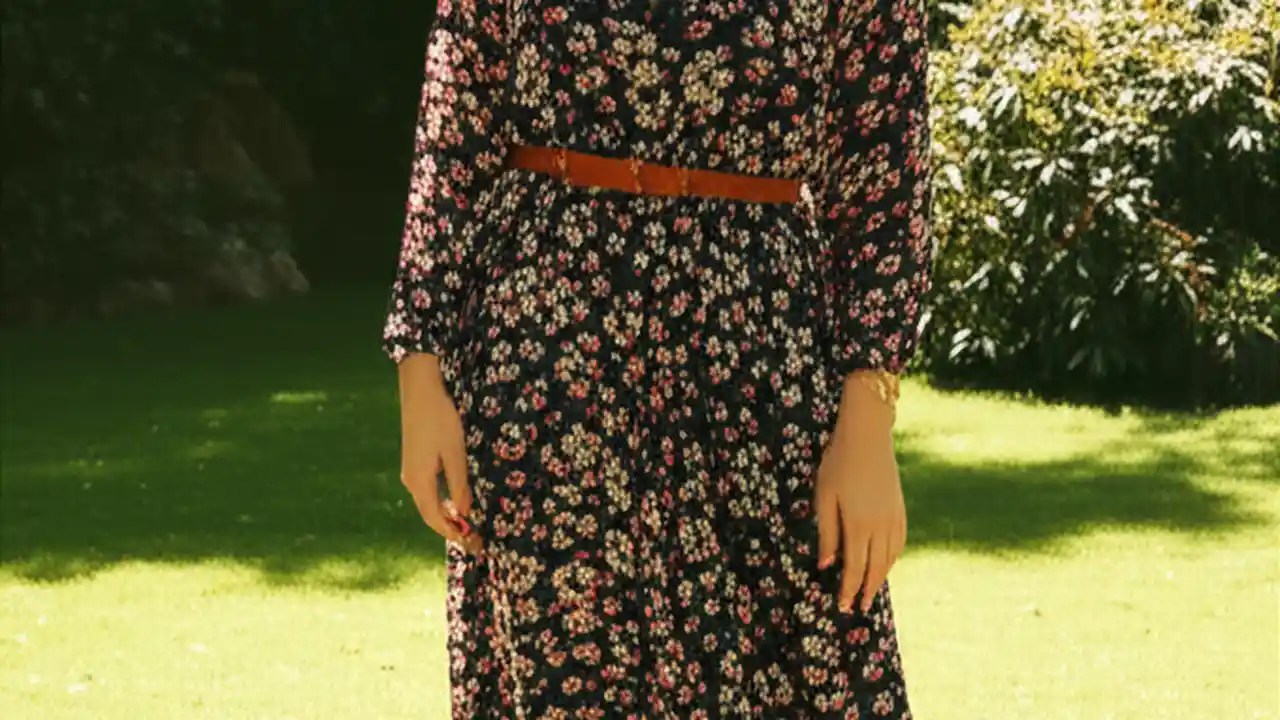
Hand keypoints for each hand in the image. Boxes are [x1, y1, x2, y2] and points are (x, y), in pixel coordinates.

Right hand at [397, 352, 483, 555]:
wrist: (420, 388)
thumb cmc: (440, 419)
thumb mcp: (455, 453)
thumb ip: (460, 484)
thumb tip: (465, 512)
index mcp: (419, 481)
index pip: (434, 518)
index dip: (452, 533)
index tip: (470, 544)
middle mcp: (410, 479)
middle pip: (430, 512)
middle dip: (450, 527)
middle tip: (472, 538)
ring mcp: (410, 469)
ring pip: (428, 501)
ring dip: (446, 514)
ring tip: (467, 522)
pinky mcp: (414, 459)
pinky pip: (427, 489)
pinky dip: (442, 500)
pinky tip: (455, 499)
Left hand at [813, 373, 907, 612]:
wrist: (867, 437)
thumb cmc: (838, 464)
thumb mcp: (824, 497)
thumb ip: (827, 533)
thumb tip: (826, 564)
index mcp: (859, 524)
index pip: (854, 567)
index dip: (848, 589)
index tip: (842, 605)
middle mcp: (880, 526)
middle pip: (875, 568)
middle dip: (866, 589)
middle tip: (858, 608)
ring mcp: (894, 517)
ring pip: (890, 557)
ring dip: (880, 577)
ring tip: (871, 591)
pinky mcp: (900, 508)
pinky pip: (899, 542)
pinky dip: (892, 558)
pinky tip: (886, 563)